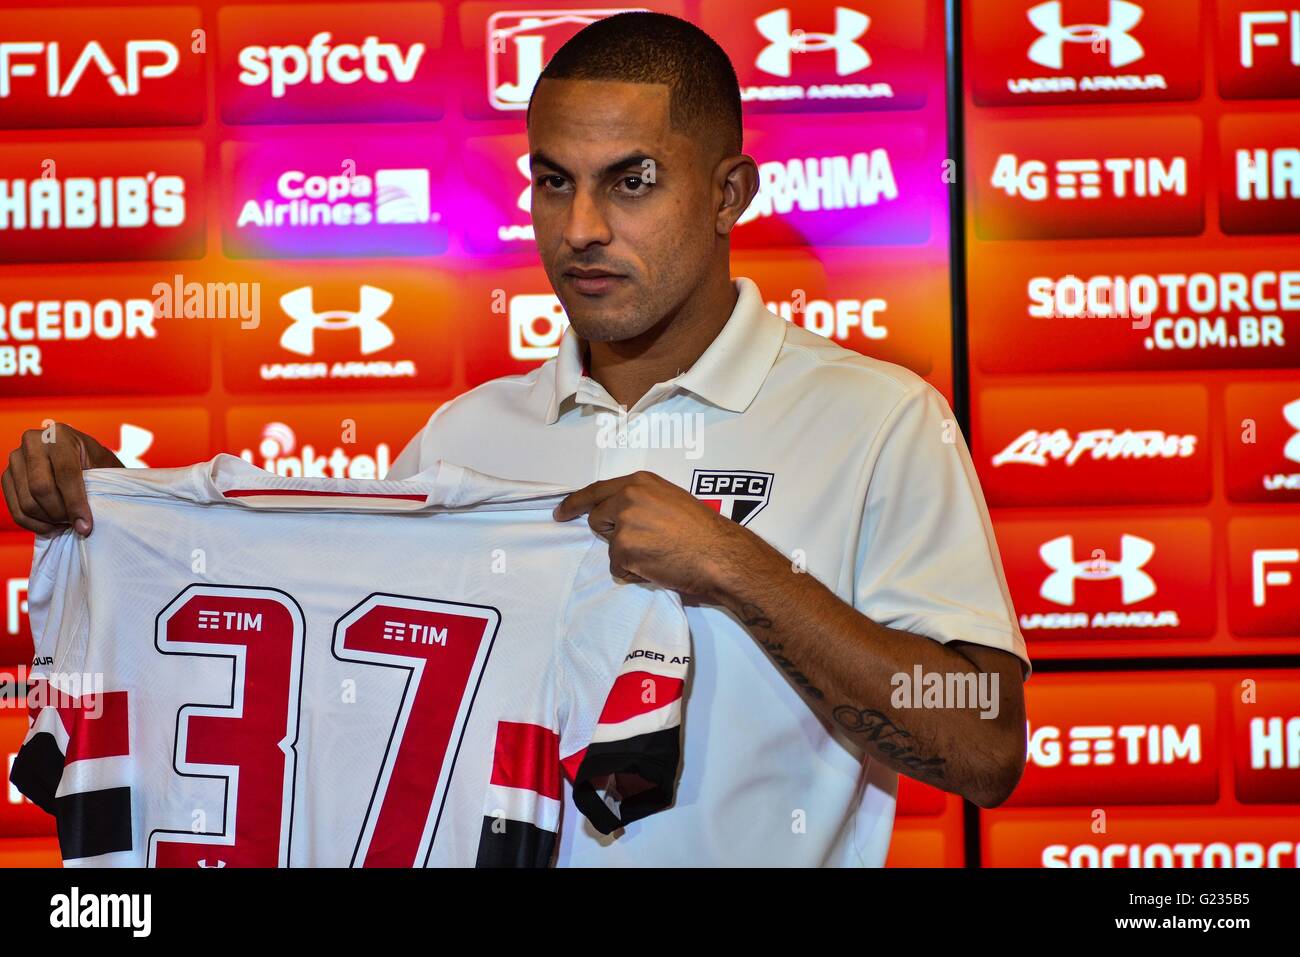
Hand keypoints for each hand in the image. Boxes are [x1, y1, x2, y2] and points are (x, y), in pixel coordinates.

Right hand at [2, 423, 122, 534]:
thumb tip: (83, 523)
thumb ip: (97, 486)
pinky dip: (34, 525)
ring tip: (66, 523)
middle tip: (76, 522)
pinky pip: (15, 510)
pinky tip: (52, 526)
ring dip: (48, 520)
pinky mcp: (7, 476)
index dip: (76, 503)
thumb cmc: (96, 462)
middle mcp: (32, 442)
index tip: (85, 526)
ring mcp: (15, 458)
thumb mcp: (103, 466)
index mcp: (59, 435)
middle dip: (60, 513)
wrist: (78, 455)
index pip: (66, 473)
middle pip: (41, 489)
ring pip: (27, 502)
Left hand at [552, 470, 774, 599]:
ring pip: (610, 545)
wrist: (720, 555)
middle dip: (611, 533)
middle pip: (597, 518)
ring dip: (628, 554)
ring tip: (659, 554)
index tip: (560, 512)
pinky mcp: (623, 549)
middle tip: (641, 543)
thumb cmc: (704, 531)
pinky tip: (658, 567)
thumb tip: (622, 515)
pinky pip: (618, 567)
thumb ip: (643, 501)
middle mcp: (628, 497)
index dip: (575, 503)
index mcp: (640, 482)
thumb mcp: (671, 500)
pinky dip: (633, 572)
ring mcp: (624, 523)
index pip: (597, 490)